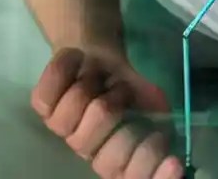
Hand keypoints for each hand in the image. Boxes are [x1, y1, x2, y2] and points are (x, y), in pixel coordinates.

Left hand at [31, 47, 182, 178]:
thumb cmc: (124, 80)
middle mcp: (92, 150)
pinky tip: (78, 62)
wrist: (94, 51)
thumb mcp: (147, 95)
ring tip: (100, 77)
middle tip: (122, 94)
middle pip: (105, 160)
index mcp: (122, 154)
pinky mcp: (43, 107)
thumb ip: (153, 109)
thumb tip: (166, 125)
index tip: (174, 162)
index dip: (152, 174)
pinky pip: (46, 97)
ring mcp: (65, 132)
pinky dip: (63, 72)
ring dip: (91, 89)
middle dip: (116, 120)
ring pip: (71, 124)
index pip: (134, 176)